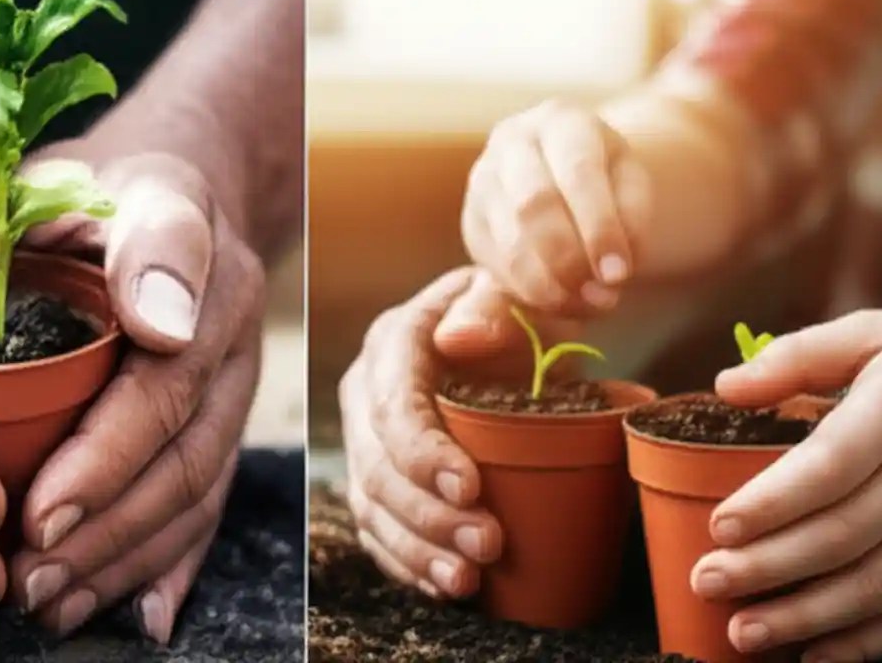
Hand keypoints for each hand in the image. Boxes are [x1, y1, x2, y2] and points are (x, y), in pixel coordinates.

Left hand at [8, 152, 263, 642]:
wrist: (170, 191)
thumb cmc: (104, 184)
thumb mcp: (103, 170)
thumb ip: (138, 236)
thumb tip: (162, 325)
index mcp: (207, 274)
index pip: (163, 382)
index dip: (108, 455)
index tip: (42, 514)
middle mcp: (234, 340)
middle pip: (183, 455)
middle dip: (107, 529)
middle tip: (29, 581)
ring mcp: (237, 388)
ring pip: (196, 491)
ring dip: (128, 558)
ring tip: (56, 605)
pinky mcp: (224, 423)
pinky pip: (209, 501)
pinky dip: (174, 564)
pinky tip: (141, 615)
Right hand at [341, 266, 595, 597]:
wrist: (506, 337)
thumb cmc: (517, 314)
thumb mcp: (515, 294)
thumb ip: (490, 306)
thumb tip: (460, 338)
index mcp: (393, 342)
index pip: (392, 404)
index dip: (423, 452)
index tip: (471, 487)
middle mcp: (366, 393)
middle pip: (377, 465)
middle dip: (428, 513)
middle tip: (487, 544)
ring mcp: (365, 439)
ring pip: (371, 505)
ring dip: (417, 549)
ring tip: (467, 580)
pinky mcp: (376, 478)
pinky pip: (376, 530)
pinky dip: (407, 564)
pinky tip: (444, 587)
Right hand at [462, 99, 649, 316]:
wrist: (562, 169)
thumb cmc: (605, 177)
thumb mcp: (632, 183)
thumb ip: (631, 221)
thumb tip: (611, 275)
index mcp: (561, 120)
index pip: (578, 173)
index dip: (599, 228)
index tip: (620, 274)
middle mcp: (511, 142)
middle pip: (533, 205)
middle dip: (569, 260)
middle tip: (602, 298)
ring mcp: (483, 180)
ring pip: (510, 241)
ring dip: (550, 285)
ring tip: (586, 305)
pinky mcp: (471, 220)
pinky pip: (495, 264)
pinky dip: (529, 292)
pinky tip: (559, 302)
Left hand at [695, 311, 881, 660]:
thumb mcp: (870, 336)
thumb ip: (801, 356)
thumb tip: (727, 386)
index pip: (836, 461)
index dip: (776, 501)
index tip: (720, 528)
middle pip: (851, 528)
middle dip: (773, 565)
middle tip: (708, 582)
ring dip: (810, 614)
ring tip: (742, 632)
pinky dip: (865, 639)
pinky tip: (813, 656)